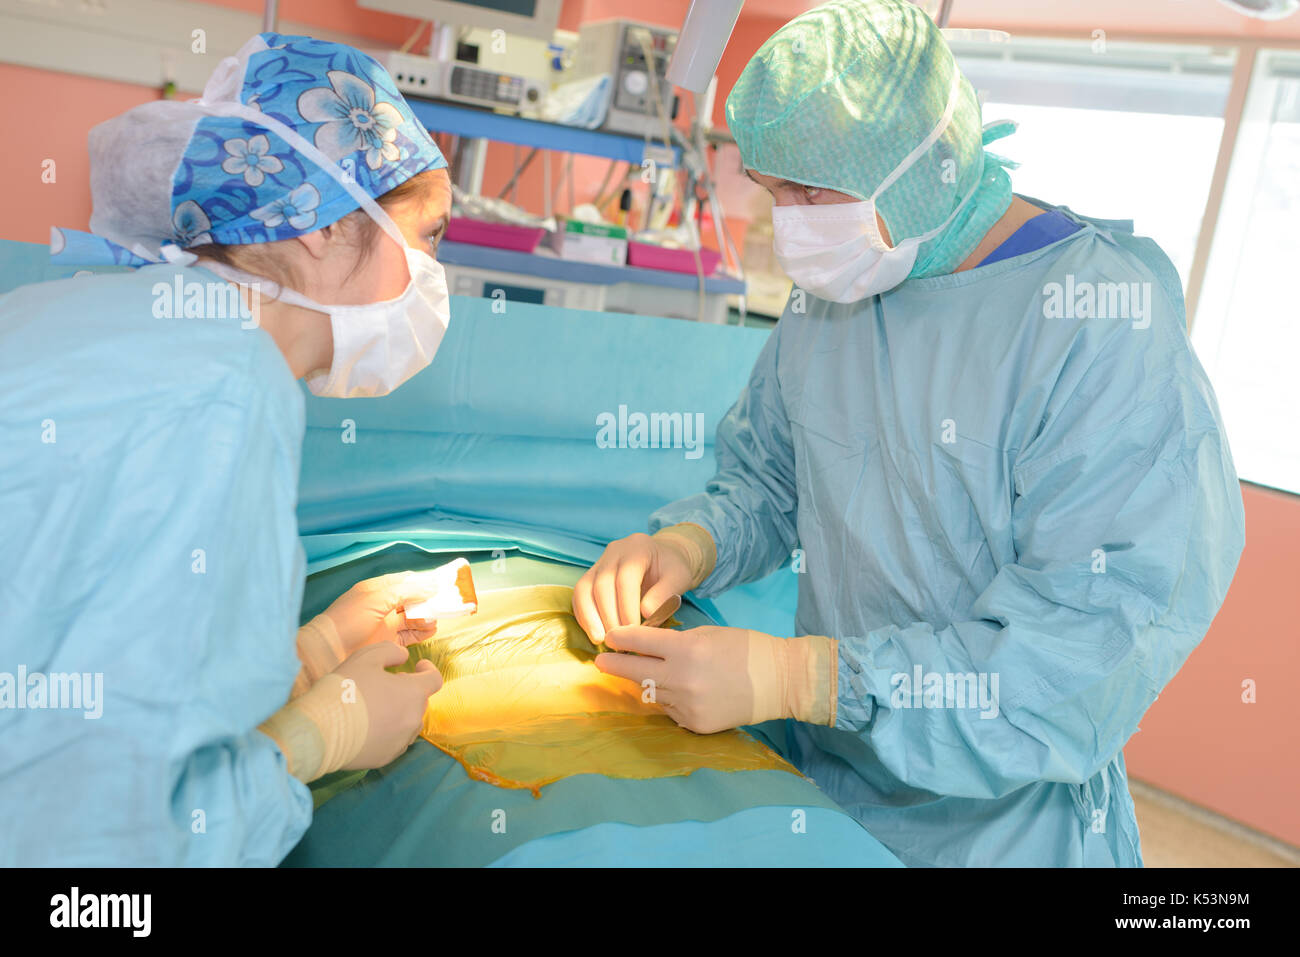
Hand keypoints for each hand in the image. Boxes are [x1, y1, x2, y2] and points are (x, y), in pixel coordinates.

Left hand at [322, 570, 450, 653]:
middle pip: (412, 599)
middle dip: (429, 600)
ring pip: (414, 617)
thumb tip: (433, 584)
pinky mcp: (389, 642)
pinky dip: (423, 631)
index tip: (444, 582)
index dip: (424, 580)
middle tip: (446, 602)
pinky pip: (411, 634)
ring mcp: (386, 624)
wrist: (327, 652)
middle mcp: (383, 605)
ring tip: (433, 619)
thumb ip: (406, 591)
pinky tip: (431, 629)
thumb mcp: (377, 599)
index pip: (406, 580)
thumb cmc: (349, 620)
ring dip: (427, 616)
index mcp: (378, 589)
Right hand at [331, 642, 443, 770]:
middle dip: (409, 690)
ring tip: (377, 706)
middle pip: (420, 702)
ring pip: (409, 723)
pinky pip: (395, 741)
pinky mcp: (386, 757)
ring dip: (400, 712)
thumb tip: (403, 656)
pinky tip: (369, 726)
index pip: (434, 679)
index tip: (419, 666)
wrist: (321, 731)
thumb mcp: (367, 657)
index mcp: (413, 693)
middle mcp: (413, 720)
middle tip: (387, 684)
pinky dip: (389, 731)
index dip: (428, 670)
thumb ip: (391, 651)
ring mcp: (401, 741)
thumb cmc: (344, 690)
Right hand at [572, 532, 699, 642]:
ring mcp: (599, 562)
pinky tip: (594, 633)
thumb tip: (646, 613)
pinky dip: (584, 615)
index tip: (633, 630)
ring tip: (600, 640)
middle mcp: (614, 551)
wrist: (664, 558)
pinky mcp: (591, 575)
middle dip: (608, 615)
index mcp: (637, 548)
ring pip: (584, 588)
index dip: (626, 607)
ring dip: (590, 617)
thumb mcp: (679, 577)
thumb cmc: (672, 569)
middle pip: (601, 584)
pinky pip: (580, 595)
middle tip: (617, 640)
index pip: (625, 579)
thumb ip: (665, 593)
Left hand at [594, 625, 836, 733]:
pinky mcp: (695, 724)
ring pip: (651, 693)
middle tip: (600, 662)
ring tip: (641, 674)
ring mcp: (687, 705)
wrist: (780, 681)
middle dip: (615, 665)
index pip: (641, 642)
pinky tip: (676, 691)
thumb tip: (649, 647)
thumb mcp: (708, 634)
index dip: (622, 638)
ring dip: (645, 683)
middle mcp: (682, 679)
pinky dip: (668, 700)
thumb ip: (677, 642)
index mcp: (686, 650)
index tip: (610, 637)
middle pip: (635, 672)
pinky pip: (670, 710)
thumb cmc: (747, 649)